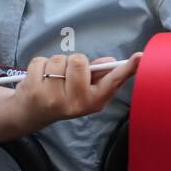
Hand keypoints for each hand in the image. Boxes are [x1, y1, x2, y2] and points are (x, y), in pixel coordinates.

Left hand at [12, 52, 140, 130]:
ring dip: (54, 64)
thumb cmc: (62, 97)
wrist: (30, 114)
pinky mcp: (34, 92)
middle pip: (80, 60)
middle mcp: (76, 102)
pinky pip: (40, 61)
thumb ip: (98, 75)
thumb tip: (109, 61)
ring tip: (50, 78)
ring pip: (59, 59)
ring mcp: (54, 98)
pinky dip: (38, 65)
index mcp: (94, 101)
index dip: (127, 68)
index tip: (140, 56)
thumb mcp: (84, 90)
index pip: (113, 81)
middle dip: (72, 62)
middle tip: (66, 75)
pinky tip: (38, 79)